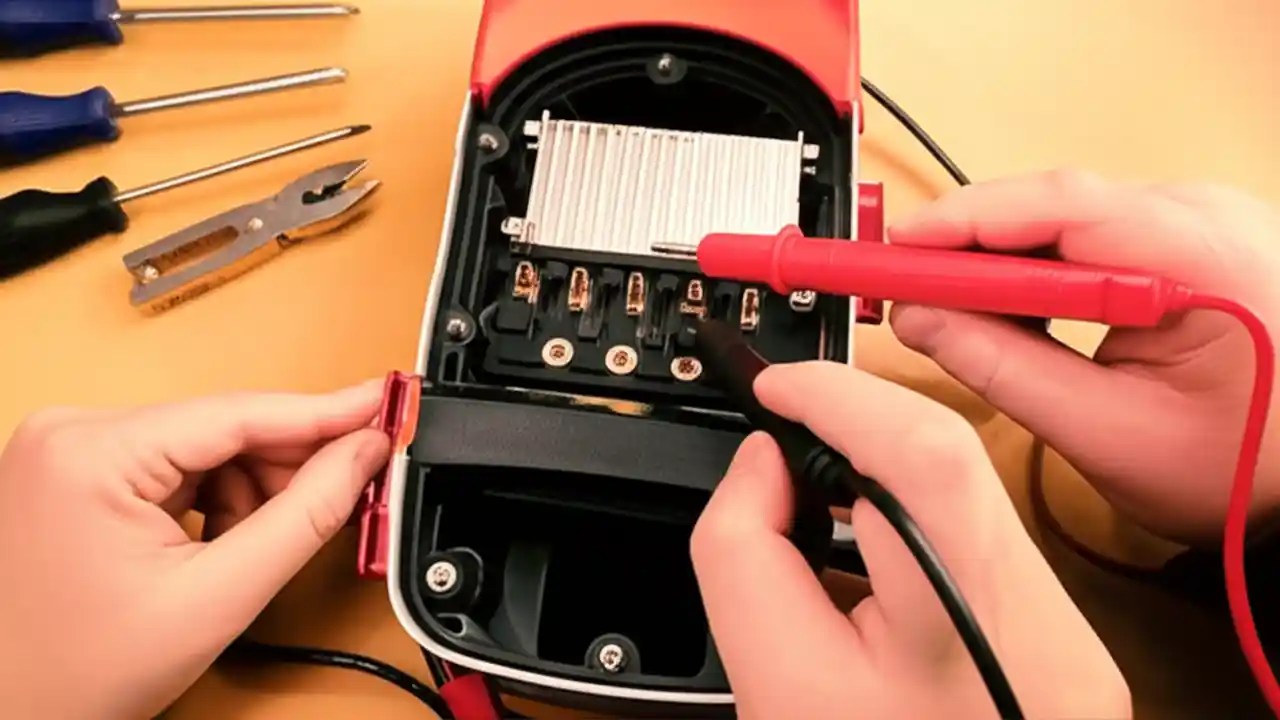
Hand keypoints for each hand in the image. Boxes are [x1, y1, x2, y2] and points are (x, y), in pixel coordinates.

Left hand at [0, 381, 389, 719]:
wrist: (4, 717)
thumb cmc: (75, 674)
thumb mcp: (217, 596)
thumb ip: (306, 516)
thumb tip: (363, 455)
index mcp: (92, 451)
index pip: (239, 413)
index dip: (328, 413)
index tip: (386, 405)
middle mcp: (73, 433)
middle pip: (224, 428)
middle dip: (290, 467)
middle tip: (357, 490)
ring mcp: (70, 451)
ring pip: (207, 448)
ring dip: (253, 492)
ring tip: (258, 552)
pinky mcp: (77, 473)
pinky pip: (177, 467)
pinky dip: (217, 501)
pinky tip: (226, 544)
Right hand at [691, 361, 1128, 718]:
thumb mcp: (769, 678)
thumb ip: (743, 549)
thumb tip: (766, 463)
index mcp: (972, 640)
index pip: (923, 458)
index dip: (841, 397)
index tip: (777, 386)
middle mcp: (1049, 631)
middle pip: (956, 464)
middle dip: (857, 425)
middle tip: (787, 434)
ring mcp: (1069, 636)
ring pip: (970, 493)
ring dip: (881, 468)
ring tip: (816, 500)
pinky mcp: (1064, 640)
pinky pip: (979, 538)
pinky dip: (910, 515)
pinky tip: (863, 544)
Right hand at [888, 170, 1279, 545]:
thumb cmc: (1249, 466)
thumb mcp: (1110, 435)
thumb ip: (1006, 371)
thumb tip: (921, 320)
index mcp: (1200, 257)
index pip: (1056, 209)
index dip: (959, 225)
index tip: (890, 255)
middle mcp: (1204, 217)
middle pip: (1049, 205)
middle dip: (963, 245)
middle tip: (891, 283)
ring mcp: (1197, 222)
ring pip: (1061, 219)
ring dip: (994, 261)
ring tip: (938, 305)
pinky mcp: (1182, 239)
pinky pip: (1086, 235)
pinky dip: (1032, 269)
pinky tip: (1001, 306)